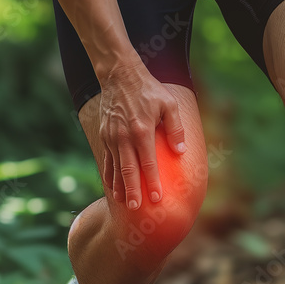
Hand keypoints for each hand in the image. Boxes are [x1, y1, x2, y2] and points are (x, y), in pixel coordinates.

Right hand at [97, 59, 185, 209]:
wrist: (119, 75)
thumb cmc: (149, 90)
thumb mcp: (169, 104)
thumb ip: (176, 128)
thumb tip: (180, 151)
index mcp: (141, 131)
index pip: (148, 163)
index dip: (152, 182)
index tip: (156, 198)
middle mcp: (124, 137)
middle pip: (129, 171)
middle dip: (134, 191)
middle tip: (138, 208)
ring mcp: (111, 137)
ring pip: (115, 168)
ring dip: (120, 187)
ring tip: (125, 203)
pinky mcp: (103, 135)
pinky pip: (107, 160)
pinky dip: (110, 175)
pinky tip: (113, 187)